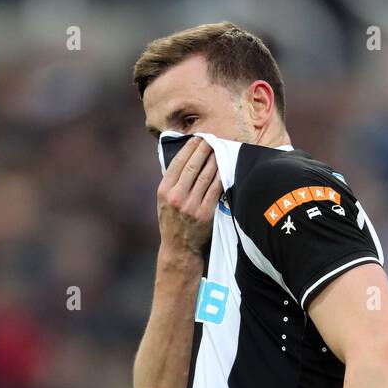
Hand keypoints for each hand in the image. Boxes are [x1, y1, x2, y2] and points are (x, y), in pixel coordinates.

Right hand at [157, 137, 221, 258]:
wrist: (178, 248)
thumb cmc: (172, 221)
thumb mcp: (163, 201)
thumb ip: (171, 182)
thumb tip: (183, 158)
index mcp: (164, 191)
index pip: (178, 163)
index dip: (189, 148)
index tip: (197, 139)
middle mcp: (176, 197)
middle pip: (192, 166)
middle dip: (203, 150)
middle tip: (211, 139)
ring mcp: (191, 206)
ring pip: (205, 176)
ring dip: (214, 160)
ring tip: (219, 149)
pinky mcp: (205, 214)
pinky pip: (215, 190)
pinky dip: (220, 176)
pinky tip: (224, 167)